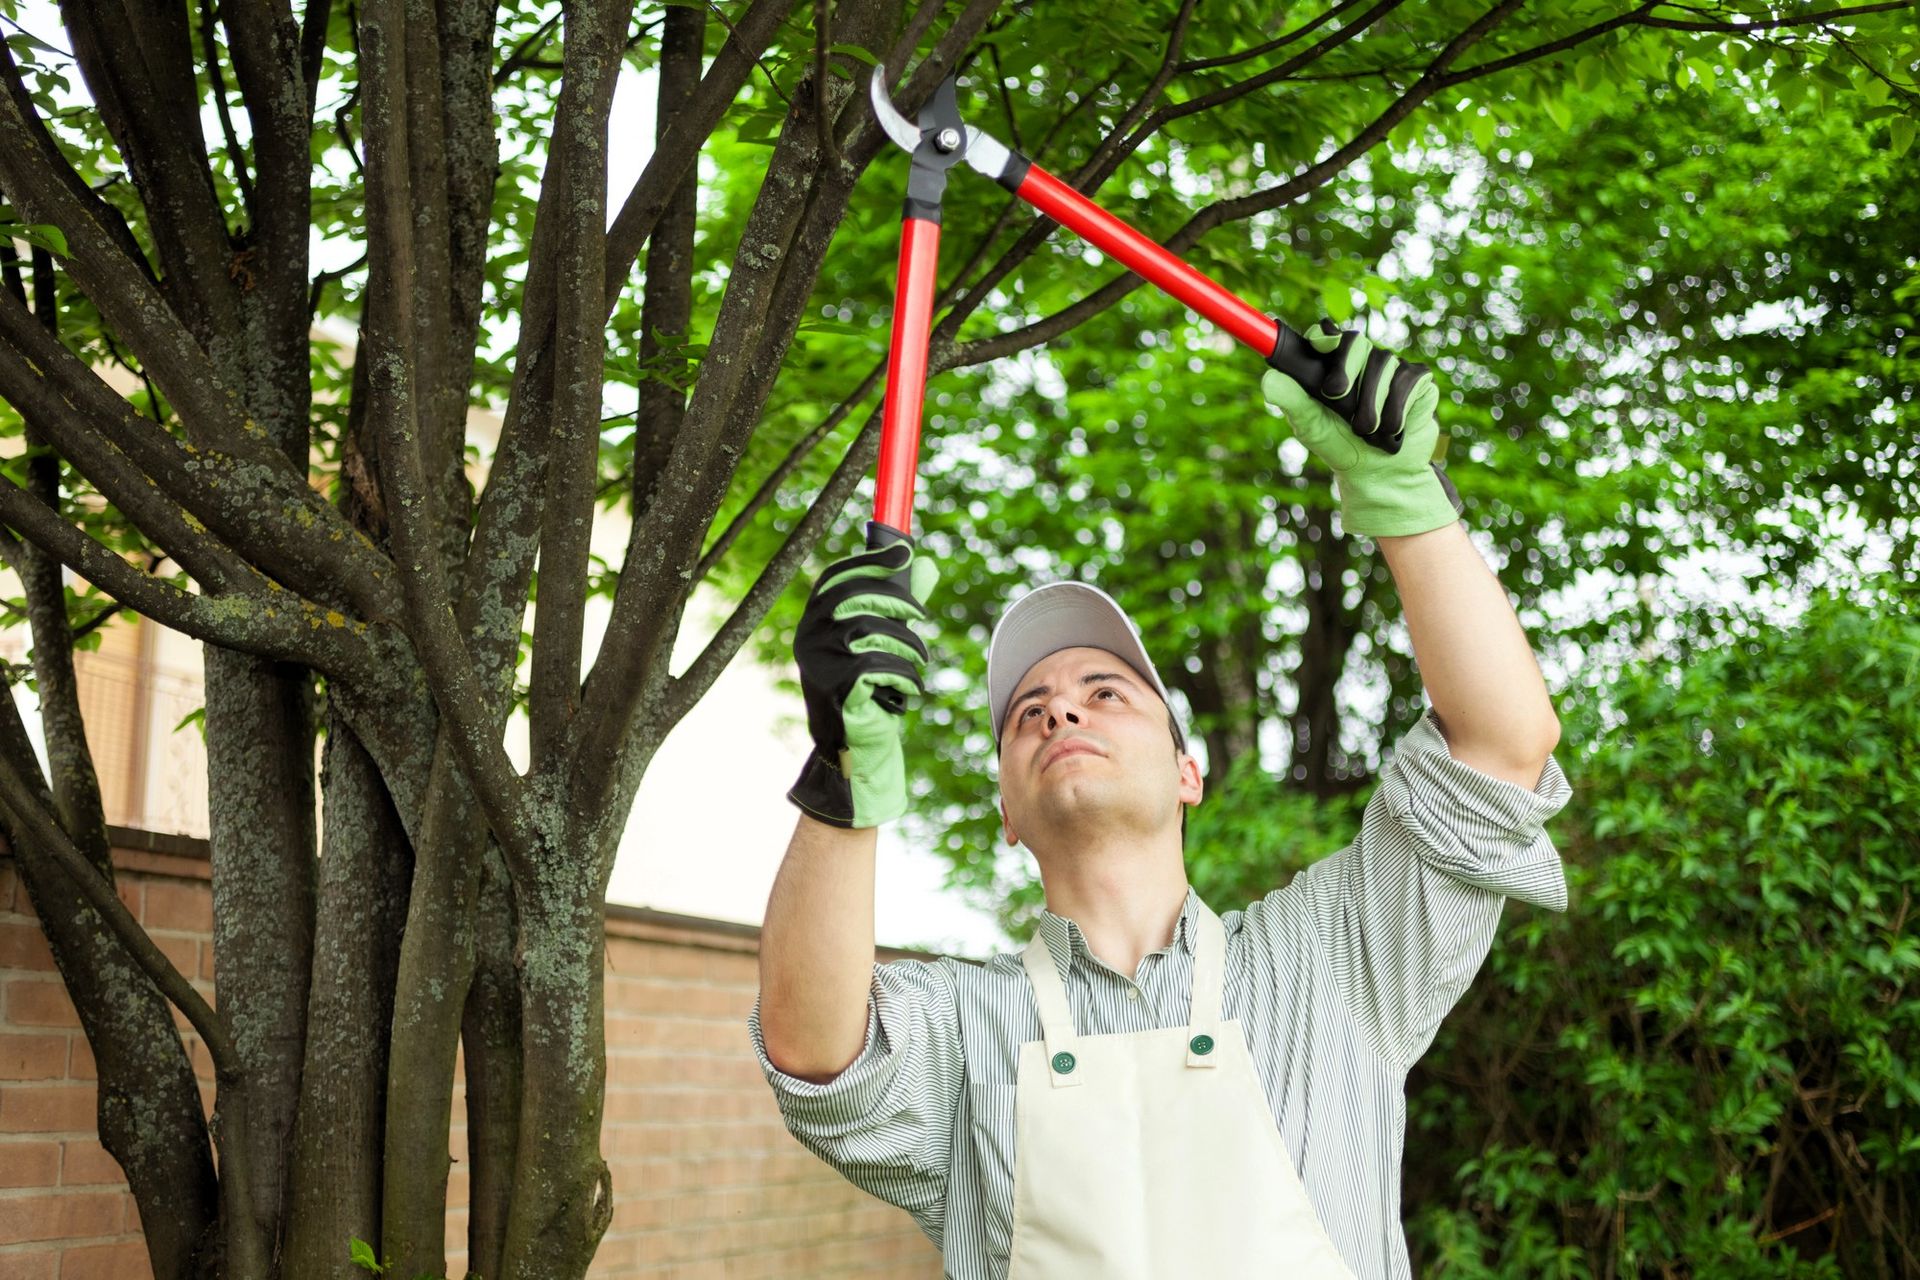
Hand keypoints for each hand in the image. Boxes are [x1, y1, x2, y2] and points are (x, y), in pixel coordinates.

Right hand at [787, 537, 937, 828]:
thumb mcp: (880, 642)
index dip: (870, 561)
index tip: (905, 552)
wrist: (852, 748)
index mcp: (814, 622)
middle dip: (897, 600)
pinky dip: (904, 675)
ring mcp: (819, 663)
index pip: (836, 578)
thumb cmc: (868, 690)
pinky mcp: (835, 687)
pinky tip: (909, 688)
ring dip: (907, 645)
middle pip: (855, 597)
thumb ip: (898, 604)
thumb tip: (926, 565)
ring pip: (871, 631)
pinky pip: (878, 665)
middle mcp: (809, 637)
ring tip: (918, 661)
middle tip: (922, 616)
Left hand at [1263, 318, 1462, 537]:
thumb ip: (1291, 401)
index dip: (1323, 336)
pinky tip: (1391, 428)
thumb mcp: (1310, 427)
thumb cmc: (1339, 445)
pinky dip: (1396, 407)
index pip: (1325, 334)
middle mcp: (1361, 359)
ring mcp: (1390, 367)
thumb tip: (1267, 380)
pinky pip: (1408, 379)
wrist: (1378, 472)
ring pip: (1382, 363)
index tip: (1322, 347)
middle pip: (1355, 342)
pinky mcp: (1417, 379)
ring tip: (1365, 430)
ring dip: (1370, 403)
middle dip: (1346, 371)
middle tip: (1336, 396)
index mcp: (1331, 365)